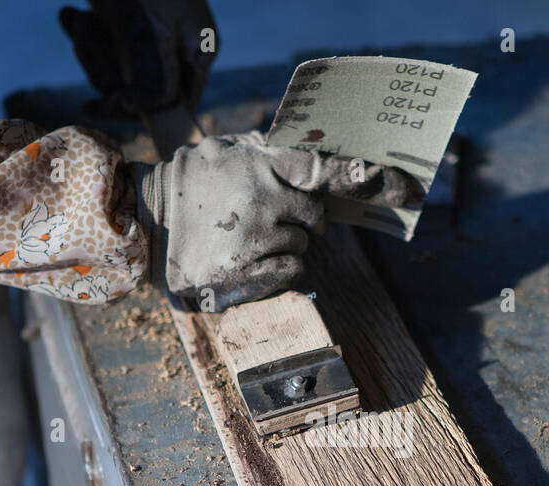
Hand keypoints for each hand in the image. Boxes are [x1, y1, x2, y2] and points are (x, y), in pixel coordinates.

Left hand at [59, 0, 216, 115]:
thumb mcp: (149, 30)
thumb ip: (151, 78)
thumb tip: (142, 112)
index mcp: (197, 53)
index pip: (174, 103)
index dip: (142, 107)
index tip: (114, 100)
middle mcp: (176, 51)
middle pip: (139, 91)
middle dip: (106, 67)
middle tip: (88, 36)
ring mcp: (147, 38)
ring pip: (115, 72)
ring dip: (89, 48)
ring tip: (78, 19)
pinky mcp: (122, 27)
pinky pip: (101, 50)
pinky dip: (83, 33)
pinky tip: (73, 15)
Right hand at [135, 132, 423, 309]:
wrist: (147, 224)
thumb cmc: (192, 184)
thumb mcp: (225, 150)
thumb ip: (268, 151)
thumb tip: (318, 156)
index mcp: (260, 165)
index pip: (321, 169)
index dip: (363, 177)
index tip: (402, 185)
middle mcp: (261, 199)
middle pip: (317, 217)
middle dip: (304, 221)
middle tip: (271, 218)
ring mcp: (254, 237)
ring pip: (304, 247)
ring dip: (286, 245)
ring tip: (247, 237)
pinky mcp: (245, 270)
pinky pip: (293, 272)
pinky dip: (282, 270)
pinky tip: (252, 260)